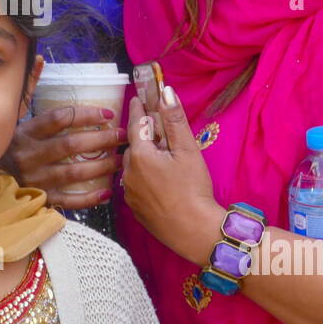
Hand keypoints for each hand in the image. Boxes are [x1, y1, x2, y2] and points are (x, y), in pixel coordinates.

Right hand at [3, 105, 124, 210]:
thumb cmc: (8, 149)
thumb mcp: (16, 126)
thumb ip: (38, 110)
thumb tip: (53, 76)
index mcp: (25, 133)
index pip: (59, 119)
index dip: (85, 114)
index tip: (108, 114)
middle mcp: (29, 155)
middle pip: (70, 145)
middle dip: (101, 139)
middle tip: (122, 136)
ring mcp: (34, 179)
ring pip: (73, 172)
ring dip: (100, 167)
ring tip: (119, 161)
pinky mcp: (38, 199)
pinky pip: (67, 200)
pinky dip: (88, 198)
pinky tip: (106, 192)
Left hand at [121, 91, 223, 264]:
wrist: (194, 232)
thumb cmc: (193, 188)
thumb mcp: (186, 150)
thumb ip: (174, 120)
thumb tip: (165, 91)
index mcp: (139, 155)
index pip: (135, 124)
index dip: (137, 109)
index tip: (136, 98)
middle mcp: (128, 173)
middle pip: (134, 147)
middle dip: (144, 138)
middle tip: (158, 133)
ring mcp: (129, 193)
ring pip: (134, 167)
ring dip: (144, 159)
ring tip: (162, 159)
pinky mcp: (135, 209)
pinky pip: (136, 186)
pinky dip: (145, 178)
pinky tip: (160, 182)